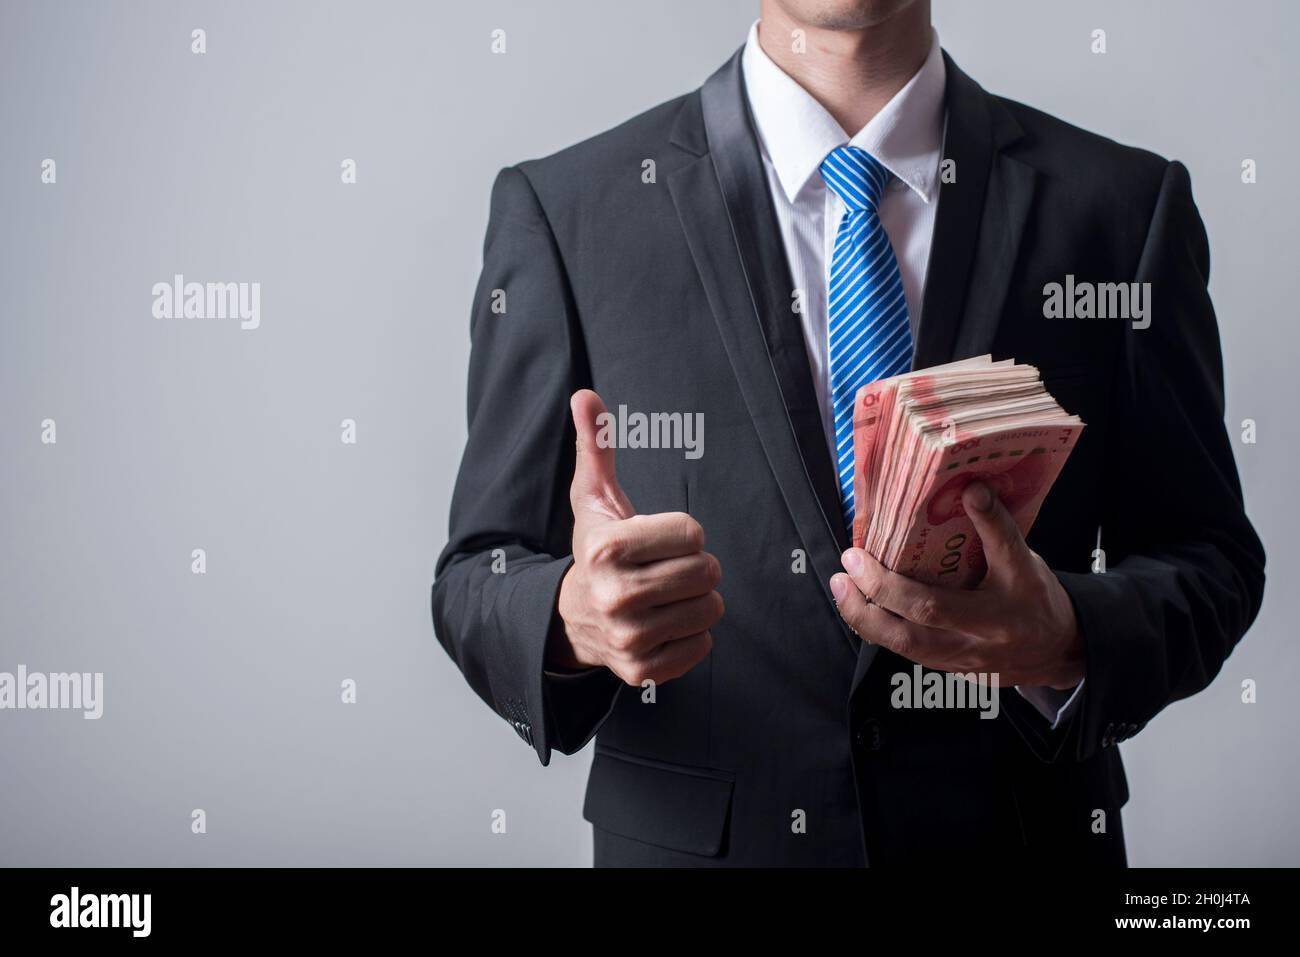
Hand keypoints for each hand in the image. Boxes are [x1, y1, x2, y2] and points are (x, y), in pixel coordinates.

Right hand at [550, 389, 723, 684]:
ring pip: (711, 610)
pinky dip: (692, 636)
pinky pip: (703, 646)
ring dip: (697, 600)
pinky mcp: (642, 672)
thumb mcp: (594, 498)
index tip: (657, 540)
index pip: (693, 533)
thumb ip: (596, 446)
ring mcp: (629, 639)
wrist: (571, 619)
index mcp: (606, 549)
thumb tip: (585, 396)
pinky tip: (665, 624)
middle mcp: (615, 597)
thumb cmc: (595, 550)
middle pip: (707, 572)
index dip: (683, 533)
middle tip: (667, 569)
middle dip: (696, 567)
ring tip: (667, 596)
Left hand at [830, 482, 1083, 689]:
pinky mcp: (949, 669)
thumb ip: (998, 533)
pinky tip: (857, 606)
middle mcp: (990, 630)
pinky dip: (875, 628)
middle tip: (852, 560)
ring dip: (865, 614)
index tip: (969, 490)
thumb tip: (969, 487)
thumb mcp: (1027, 562)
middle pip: (929, 612)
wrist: (1057, 652)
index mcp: (1019, 594)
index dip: (987, 521)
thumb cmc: (1036, 599)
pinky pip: (904, 652)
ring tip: (841, 585)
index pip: (1004, 551)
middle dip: (882, 587)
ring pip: (906, 642)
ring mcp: (966, 656)